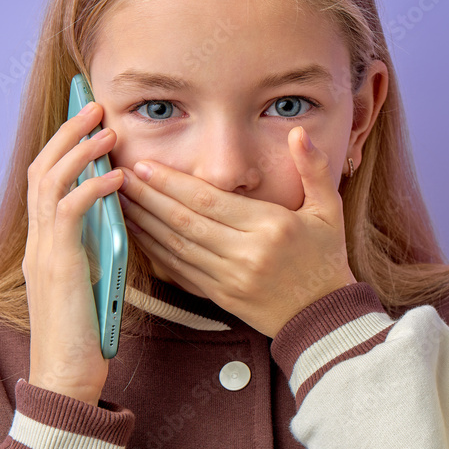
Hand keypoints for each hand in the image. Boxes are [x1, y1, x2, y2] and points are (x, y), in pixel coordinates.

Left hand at [115, 126, 356, 337]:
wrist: (324, 316)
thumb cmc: (326, 258)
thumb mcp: (329, 210)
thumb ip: (314, 168)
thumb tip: (299, 132)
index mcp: (271, 227)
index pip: (210, 200)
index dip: (172, 183)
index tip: (145, 165)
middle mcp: (247, 253)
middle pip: (185, 221)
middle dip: (148, 197)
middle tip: (120, 176)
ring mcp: (230, 278)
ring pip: (176, 246)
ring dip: (144, 222)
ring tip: (120, 200)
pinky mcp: (220, 295)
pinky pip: (179, 270)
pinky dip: (155, 250)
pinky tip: (138, 233)